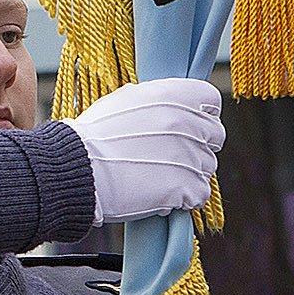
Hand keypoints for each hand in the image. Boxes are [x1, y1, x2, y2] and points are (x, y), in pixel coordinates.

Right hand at [63, 78, 223, 224]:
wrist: (79, 169)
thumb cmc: (94, 135)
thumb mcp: (125, 101)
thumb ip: (155, 101)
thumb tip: (168, 105)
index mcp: (175, 95)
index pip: (212, 101)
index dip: (203, 115)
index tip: (190, 127)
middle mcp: (188, 123)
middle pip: (214, 137)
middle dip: (197, 147)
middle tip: (172, 157)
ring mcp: (190, 156)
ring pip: (207, 168)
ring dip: (188, 174)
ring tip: (158, 177)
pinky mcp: (186, 188)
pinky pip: (200, 195)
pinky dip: (184, 199)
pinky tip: (162, 196)